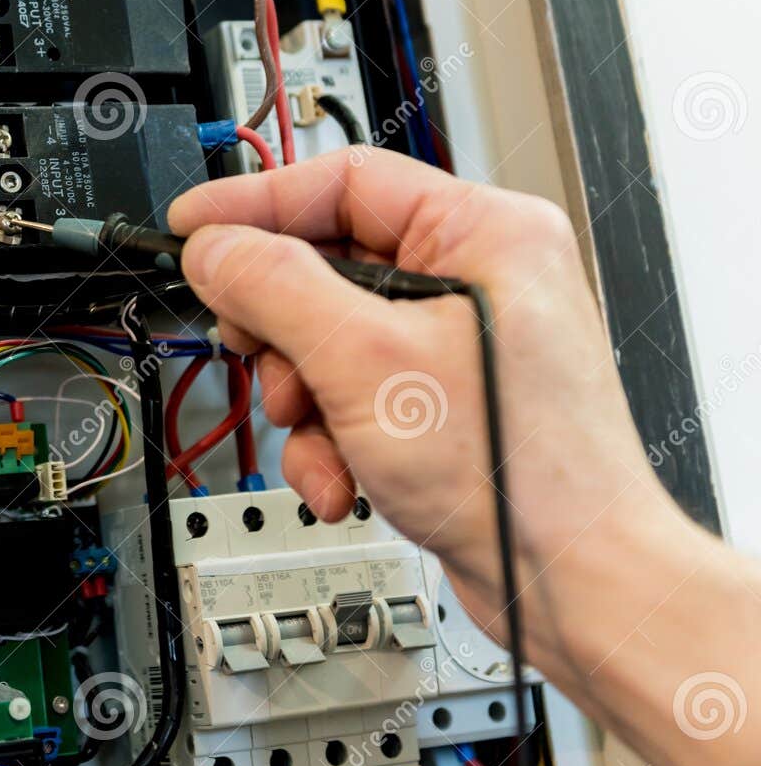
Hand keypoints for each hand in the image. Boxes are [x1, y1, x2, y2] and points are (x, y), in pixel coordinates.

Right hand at [168, 148, 678, 674]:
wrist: (571, 584)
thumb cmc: (521, 473)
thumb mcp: (365, 360)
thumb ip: (275, 288)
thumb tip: (216, 250)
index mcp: (483, 232)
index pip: (343, 182)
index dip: (256, 204)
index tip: (193, 229)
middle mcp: (476, 277)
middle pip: (324, 264)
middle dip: (280, 329)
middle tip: (256, 352)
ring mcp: (457, 341)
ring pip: (326, 337)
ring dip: (301, 398)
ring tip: (320, 437)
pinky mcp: (440, 400)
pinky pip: (351, 391)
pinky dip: (331, 437)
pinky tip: (344, 477)